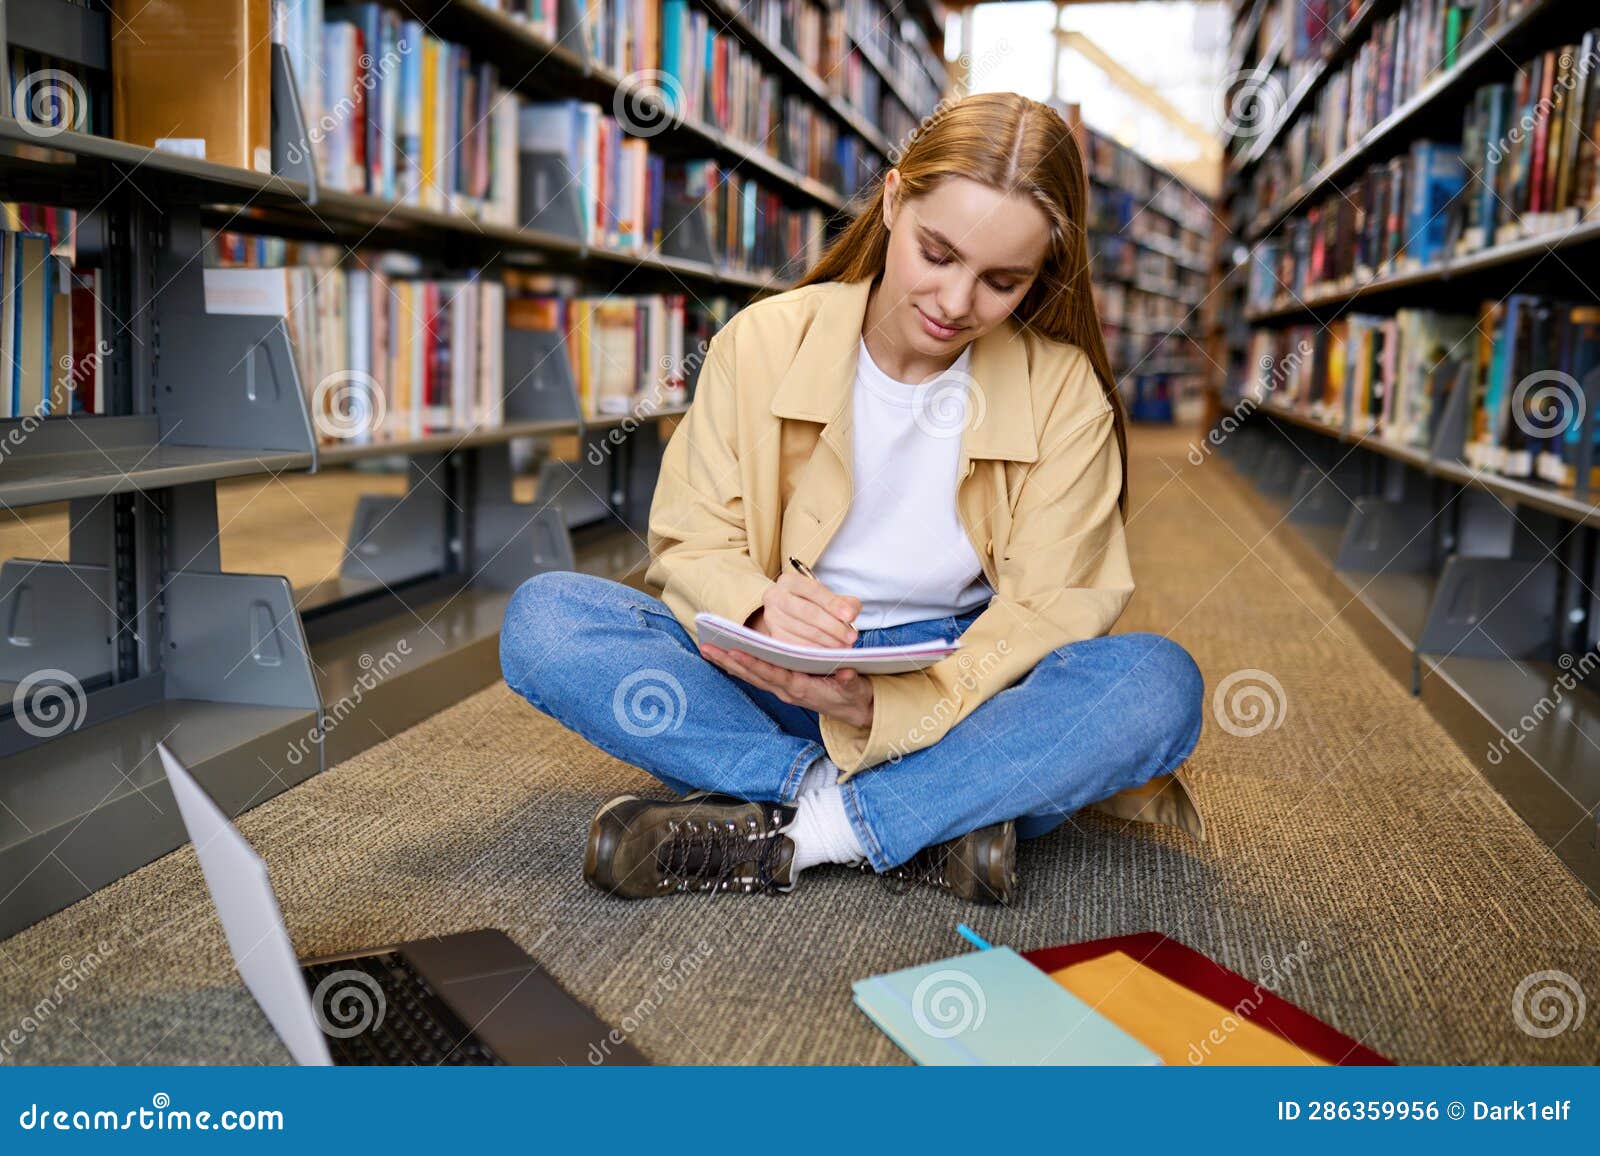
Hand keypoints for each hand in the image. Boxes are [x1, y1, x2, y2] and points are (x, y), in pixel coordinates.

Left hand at [698, 643, 874, 728]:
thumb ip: (849, 680)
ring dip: (728, 663)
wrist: (855, 711)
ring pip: (751, 676)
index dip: (754, 663)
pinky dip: (739, 666)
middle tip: (707, 646)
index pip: (773, 674)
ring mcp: (782, 690)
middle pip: (753, 674)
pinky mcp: (782, 687)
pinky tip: (724, 656)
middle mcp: (787, 691)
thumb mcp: (855, 687)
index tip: (734, 651)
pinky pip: (756, 676)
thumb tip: (846, 673)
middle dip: (729, 661)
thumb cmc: (853, 695)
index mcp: (802, 688)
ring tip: (707, 648)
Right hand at [746, 568, 860, 647]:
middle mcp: (775, 597)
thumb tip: (851, 613)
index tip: (851, 616)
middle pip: (808, 612)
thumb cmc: (813, 605)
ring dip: (828, 641)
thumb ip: (844, 602)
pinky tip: (830, 653)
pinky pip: (797, 646)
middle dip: (833, 626)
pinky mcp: (773, 637)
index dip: (833, 603)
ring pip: (804, 631)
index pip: (814, 590)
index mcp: (790, 581)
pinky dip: (816, 651)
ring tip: (845, 646)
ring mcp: (771, 618)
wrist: (789, 616)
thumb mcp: (829, 598)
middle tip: (852, 637)